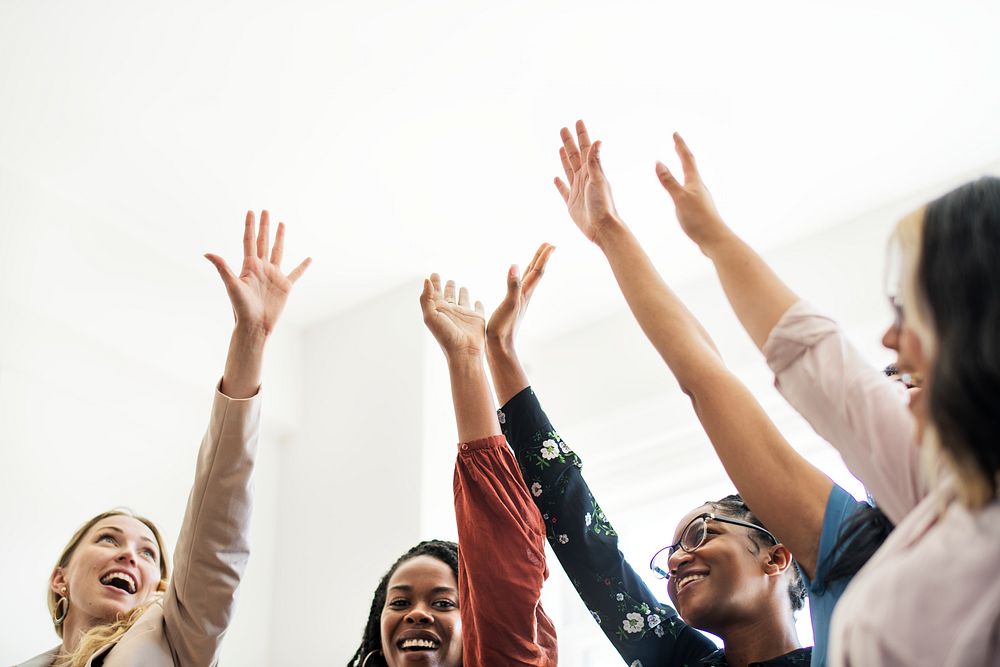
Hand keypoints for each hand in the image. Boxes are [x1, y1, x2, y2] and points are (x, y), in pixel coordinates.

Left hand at [205, 210, 311, 336]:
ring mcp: (274, 276)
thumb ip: (222, 268)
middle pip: (263, 242)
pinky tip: (309, 258)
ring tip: (282, 224)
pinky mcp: (285, 286)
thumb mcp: (231, 285)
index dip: (250, 226)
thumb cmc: (241, 308)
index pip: (249, 241)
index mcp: (249, 266)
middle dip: (264, 226)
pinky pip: (296, 273)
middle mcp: (261, 268)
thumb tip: (207, 253)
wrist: (254, 325)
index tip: (250, 211)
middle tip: (265, 211)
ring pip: (278, 251)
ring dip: (280, 238)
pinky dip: (303, 266)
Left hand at [420, 274, 486, 358]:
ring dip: (462, 293)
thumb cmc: (445, 336)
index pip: (435, 293)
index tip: (434, 274)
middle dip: (447, 287)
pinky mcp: (477, 318)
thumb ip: (426, 298)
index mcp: (439, 310)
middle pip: (448, 295)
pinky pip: (478, 308)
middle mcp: (451, 311)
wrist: (464, 351)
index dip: (434, 283)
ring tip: (461, 286)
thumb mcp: (431, 316)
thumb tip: (426, 280)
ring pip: (463, 300)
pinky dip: (478, 304)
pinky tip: (478, 301)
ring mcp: (464, 314)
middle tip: (447, 278)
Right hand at [487, 243, 554, 353]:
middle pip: (535, 272)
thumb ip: (512, 286)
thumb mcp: (508, 304)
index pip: (537, 271)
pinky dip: (520, 278)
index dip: (543, 257)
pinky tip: (516, 279)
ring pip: (528, 279)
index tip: (551, 244)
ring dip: (533, 267)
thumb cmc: (503, 327)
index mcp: (525, 294)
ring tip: (536, 257)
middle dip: (541, 258)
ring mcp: (518, 301)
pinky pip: (518, 287)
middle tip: (548, 244)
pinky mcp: (511, 306)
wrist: (499, 347)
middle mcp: (524, 296)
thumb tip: (514, 266)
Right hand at [554, 120, 622, 243]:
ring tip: (560, 148)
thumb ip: (595, 162)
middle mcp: (584, 178)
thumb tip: (598, 141)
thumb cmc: (603, 204)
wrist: (602, 227)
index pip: (585, 148)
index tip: (578, 121)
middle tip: (563, 129)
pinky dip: (559, 184)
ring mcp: (577, 190)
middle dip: (569, 142)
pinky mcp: (572, 203)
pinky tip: (556, 178)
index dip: (581, 135)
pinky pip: (564, 190)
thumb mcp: (598, 180)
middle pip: (574, 156)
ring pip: (568, 170)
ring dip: (564, 158)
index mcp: (591, 171)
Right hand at [655, 133, 727, 249]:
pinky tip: (684, 191)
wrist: (714, 239)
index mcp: (694, 182)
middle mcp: (699, 187)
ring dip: (685, 168)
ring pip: (692, 178)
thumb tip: (658, 162)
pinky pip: (690, 190)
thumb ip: (669, 181)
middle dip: (682, 154)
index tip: (675, 134)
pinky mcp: (700, 209)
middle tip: (676, 144)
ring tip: (681, 164)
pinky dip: (684, 184)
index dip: (680, 146)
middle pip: (690, 166)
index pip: (686, 159)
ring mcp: (700, 198)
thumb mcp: (679, 198)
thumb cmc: (698, 219)